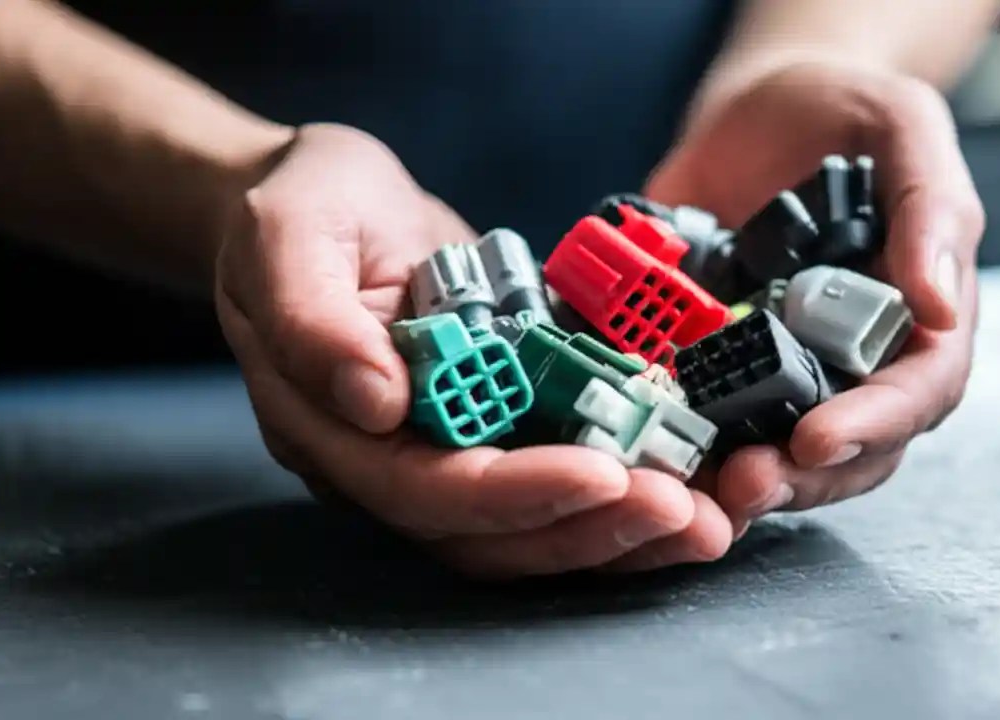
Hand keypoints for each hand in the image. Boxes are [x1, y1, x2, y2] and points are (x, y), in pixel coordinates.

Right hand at [214, 123, 730, 578]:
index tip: (606, 474)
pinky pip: (568, 466)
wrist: (331, 200)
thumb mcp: (287, 238)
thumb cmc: (298, 210)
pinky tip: (696, 470)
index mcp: (339, 433)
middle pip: (497, 532)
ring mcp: (454, 446)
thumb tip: (377, 401)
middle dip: (596, 529)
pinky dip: (633, 478)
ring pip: (540, 522)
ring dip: (626, 527)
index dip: (520, 495)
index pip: (432, 491)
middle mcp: (399, 460)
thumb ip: (313, 321)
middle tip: (691, 514)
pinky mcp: (503, 419)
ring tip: (713, 515)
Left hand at [646, 59, 984, 534]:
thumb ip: (931, 208)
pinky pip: (708, 420)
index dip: (873, 425)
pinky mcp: (721, 364)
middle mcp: (857, 359)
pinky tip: (646, 451)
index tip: (816, 439)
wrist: (755, 106)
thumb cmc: (842, 111)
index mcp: (917, 316)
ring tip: (695, 488)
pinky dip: (682, 444)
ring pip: (780, 453)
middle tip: (742, 486)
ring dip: (741, 482)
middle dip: (800, 477)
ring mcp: (787, 368)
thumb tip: (940, 304)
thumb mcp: (901, 128)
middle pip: (851, 449)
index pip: (918, 391)